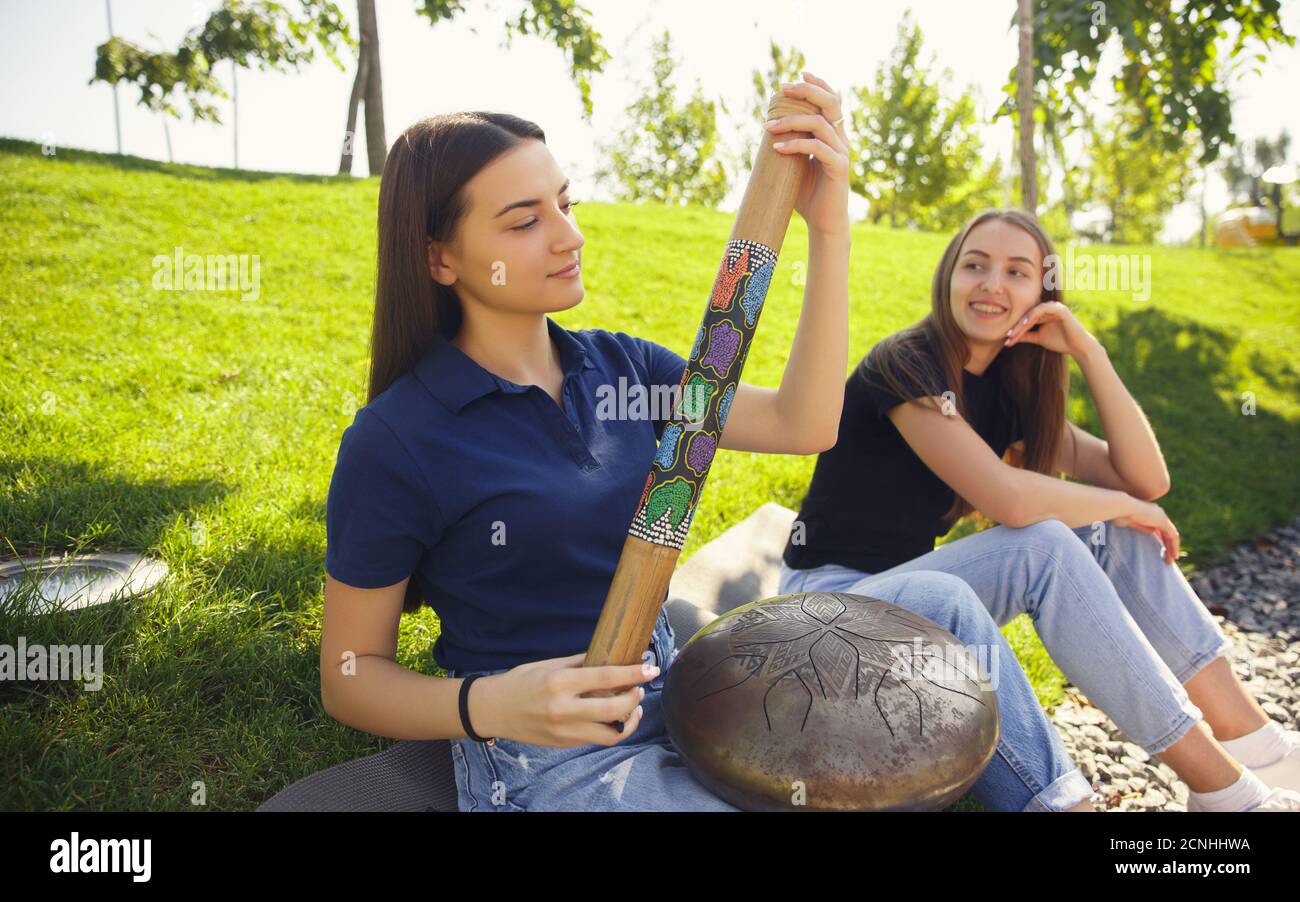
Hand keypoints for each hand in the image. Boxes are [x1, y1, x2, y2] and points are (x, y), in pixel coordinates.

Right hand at [471, 652, 655, 746]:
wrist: (493, 710)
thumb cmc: (521, 681)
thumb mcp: (549, 665)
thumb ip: (580, 662)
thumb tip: (611, 655)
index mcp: (560, 682)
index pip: (607, 677)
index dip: (634, 674)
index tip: (651, 669)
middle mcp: (563, 708)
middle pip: (615, 708)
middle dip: (635, 698)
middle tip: (640, 688)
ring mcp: (564, 730)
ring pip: (611, 733)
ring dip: (629, 720)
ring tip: (633, 707)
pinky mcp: (564, 744)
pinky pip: (596, 739)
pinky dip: (612, 730)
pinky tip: (616, 718)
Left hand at [767, 71, 850, 236]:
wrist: (824, 223)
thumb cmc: (808, 196)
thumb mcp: (794, 166)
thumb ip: (789, 147)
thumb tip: (766, 132)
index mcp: (834, 135)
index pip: (832, 100)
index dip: (818, 84)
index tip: (799, 73)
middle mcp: (841, 140)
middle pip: (831, 103)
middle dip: (807, 91)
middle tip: (783, 89)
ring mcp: (841, 153)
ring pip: (820, 124)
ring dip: (791, 121)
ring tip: (768, 127)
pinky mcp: (838, 168)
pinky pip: (817, 149)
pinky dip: (795, 144)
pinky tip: (777, 147)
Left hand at [1003, 300, 1100, 358]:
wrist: (1078, 347)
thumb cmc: (1060, 341)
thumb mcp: (1038, 338)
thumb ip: (1026, 335)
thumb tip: (1010, 337)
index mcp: (1043, 313)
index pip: (1025, 319)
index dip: (1015, 329)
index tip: (1006, 340)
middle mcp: (1047, 308)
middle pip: (1026, 315)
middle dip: (1016, 327)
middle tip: (1007, 337)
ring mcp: (1053, 307)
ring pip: (1032, 313)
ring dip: (1021, 323)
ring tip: (1013, 333)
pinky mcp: (1059, 309)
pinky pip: (1041, 310)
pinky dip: (1032, 316)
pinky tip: (1024, 325)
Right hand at [1111, 500, 1180, 564]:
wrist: (1120, 507)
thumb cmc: (1118, 514)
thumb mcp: (1130, 522)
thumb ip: (1141, 526)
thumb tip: (1152, 531)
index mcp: (1150, 512)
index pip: (1159, 528)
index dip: (1161, 539)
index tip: (1161, 550)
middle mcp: (1158, 513)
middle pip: (1167, 532)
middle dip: (1168, 545)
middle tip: (1167, 558)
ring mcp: (1161, 516)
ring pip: (1171, 535)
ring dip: (1172, 548)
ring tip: (1170, 561)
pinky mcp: (1163, 521)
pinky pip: (1173, 536)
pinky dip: (1174, 546)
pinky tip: (1173, 556)